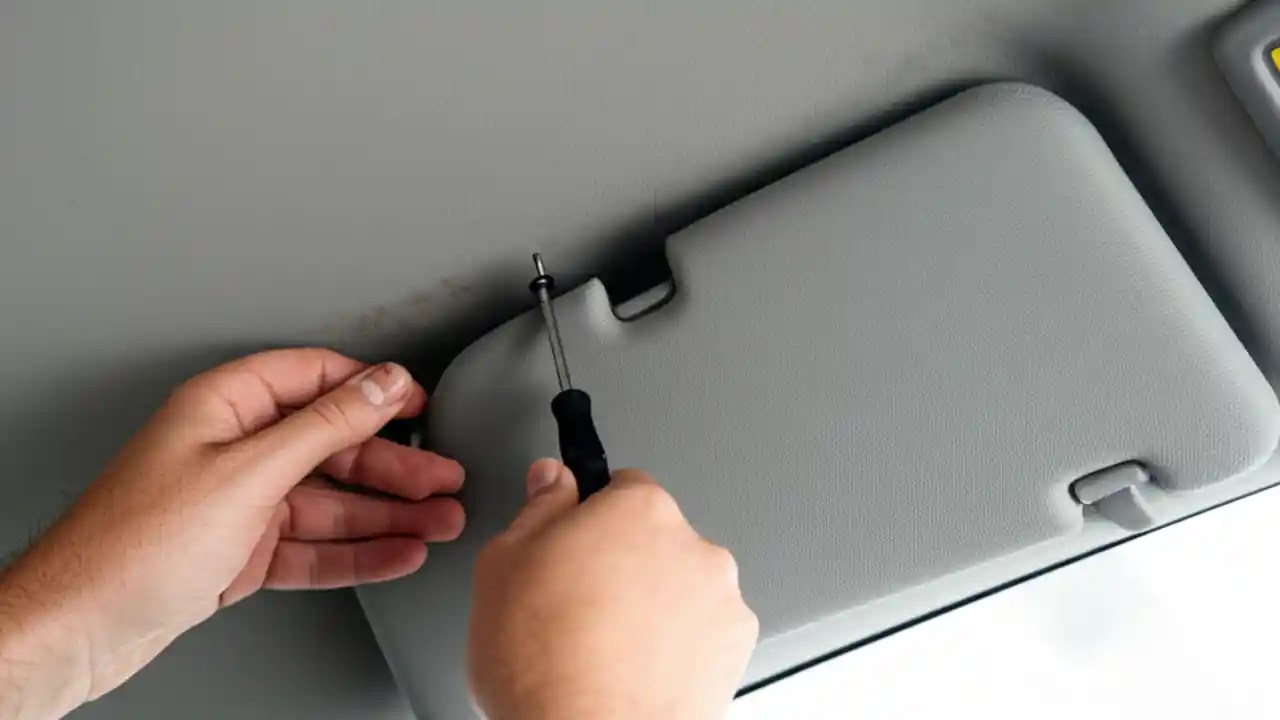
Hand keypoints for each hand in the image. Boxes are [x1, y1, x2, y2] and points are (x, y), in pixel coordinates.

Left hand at [0, 349, 463, 717]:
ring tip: (439, 522)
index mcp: (226, 407)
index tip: (420, 405)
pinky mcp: (243, 551)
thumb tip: (380, 385)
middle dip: (394, 466)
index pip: (315, 379)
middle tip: (444, 478)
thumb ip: (324, 427)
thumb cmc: (133, 544)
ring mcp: (240, 503)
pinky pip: (315, 545)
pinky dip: (357, 552)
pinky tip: (396, 553)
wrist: (82, 625)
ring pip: (331, 501)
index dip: (372, 389)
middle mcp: (234, 449)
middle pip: (333, 447)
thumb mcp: (248, 472)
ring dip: (388, 514)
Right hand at [468, 460, 757, 719]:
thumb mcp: (503, 563)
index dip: (589, 518)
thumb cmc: (542, 664)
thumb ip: (538, 507)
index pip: (621, 487)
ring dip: (654, 604)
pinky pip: (702, 632)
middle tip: (578, 604)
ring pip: (680, 587)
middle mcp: (692, 546)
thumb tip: (553, 480)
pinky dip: (677, 645)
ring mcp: (720, 601)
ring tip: (606, 646)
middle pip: (654, 539)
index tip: (572, 543)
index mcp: (640, 510)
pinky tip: (636, 668)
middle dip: (622, 562)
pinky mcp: (734, 651)